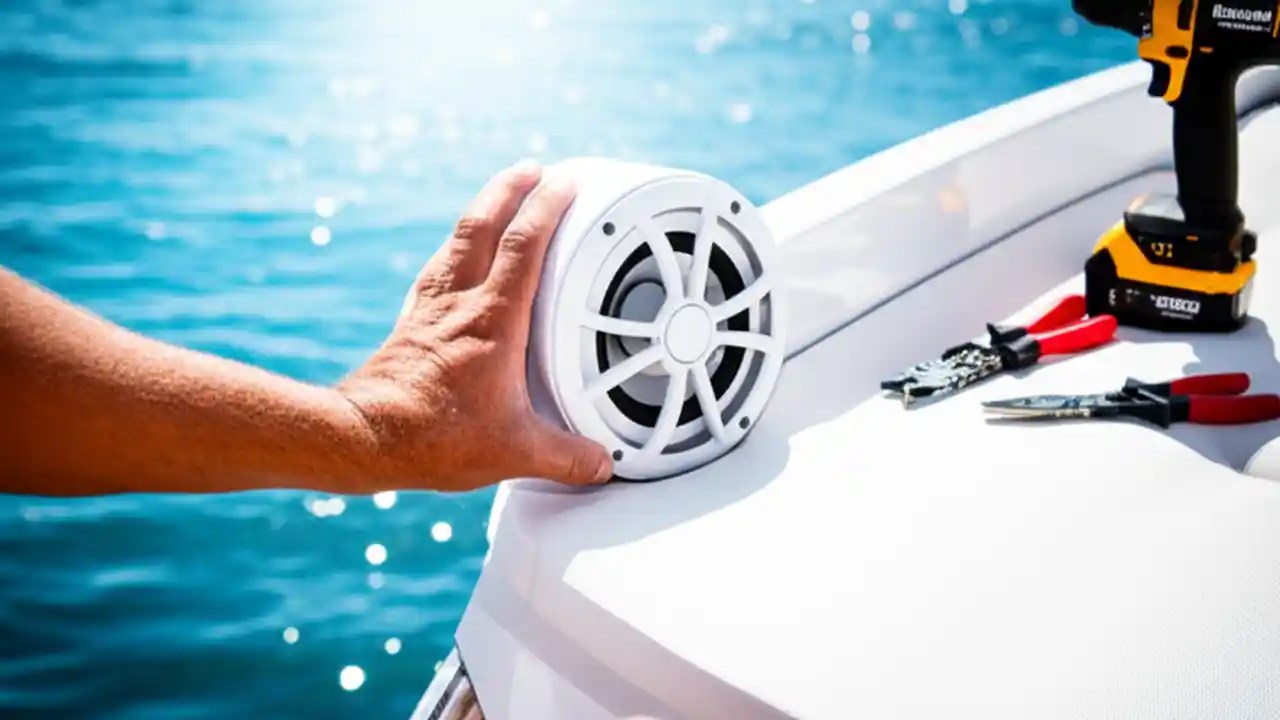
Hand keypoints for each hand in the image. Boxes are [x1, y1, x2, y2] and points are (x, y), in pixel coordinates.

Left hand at [335, 160, 612, 491]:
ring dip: (482, 209)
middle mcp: (459, 302)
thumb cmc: (432, 437)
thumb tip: (602, 464)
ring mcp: (430, 307)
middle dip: (510, 186)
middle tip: (532, 167)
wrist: (364, 437)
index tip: (567, 183)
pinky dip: (455, 247)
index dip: (548, 206)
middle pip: (484, 222)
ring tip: (500, 195)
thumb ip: (565, 458)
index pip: (525, 244)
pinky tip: (458, 253)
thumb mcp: (515, 453)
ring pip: (457, 238)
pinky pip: (437, 268)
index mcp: (493, 320)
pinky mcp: (411, 321)